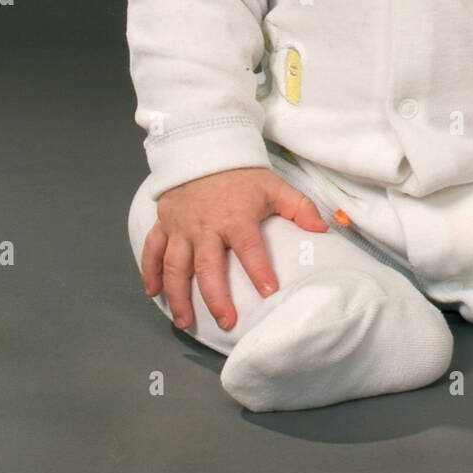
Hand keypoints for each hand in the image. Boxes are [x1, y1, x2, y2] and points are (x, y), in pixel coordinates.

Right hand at [142, 166, 328, 332]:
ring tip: (185, 321)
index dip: (259, 269)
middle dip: (216, 297)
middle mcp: (205, 226)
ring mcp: (181, 227)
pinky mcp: (164, 224)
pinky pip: (152, 251)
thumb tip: (322, 230)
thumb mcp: (274, 186)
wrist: (204, 150)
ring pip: (176, 266)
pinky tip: (154, 293)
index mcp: (236, 217)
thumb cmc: (242, 175)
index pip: (249, 247)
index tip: (268, 292)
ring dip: (179, 296)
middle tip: (226, 322)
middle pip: (207, 267)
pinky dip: (150, 272)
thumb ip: (299, 208)